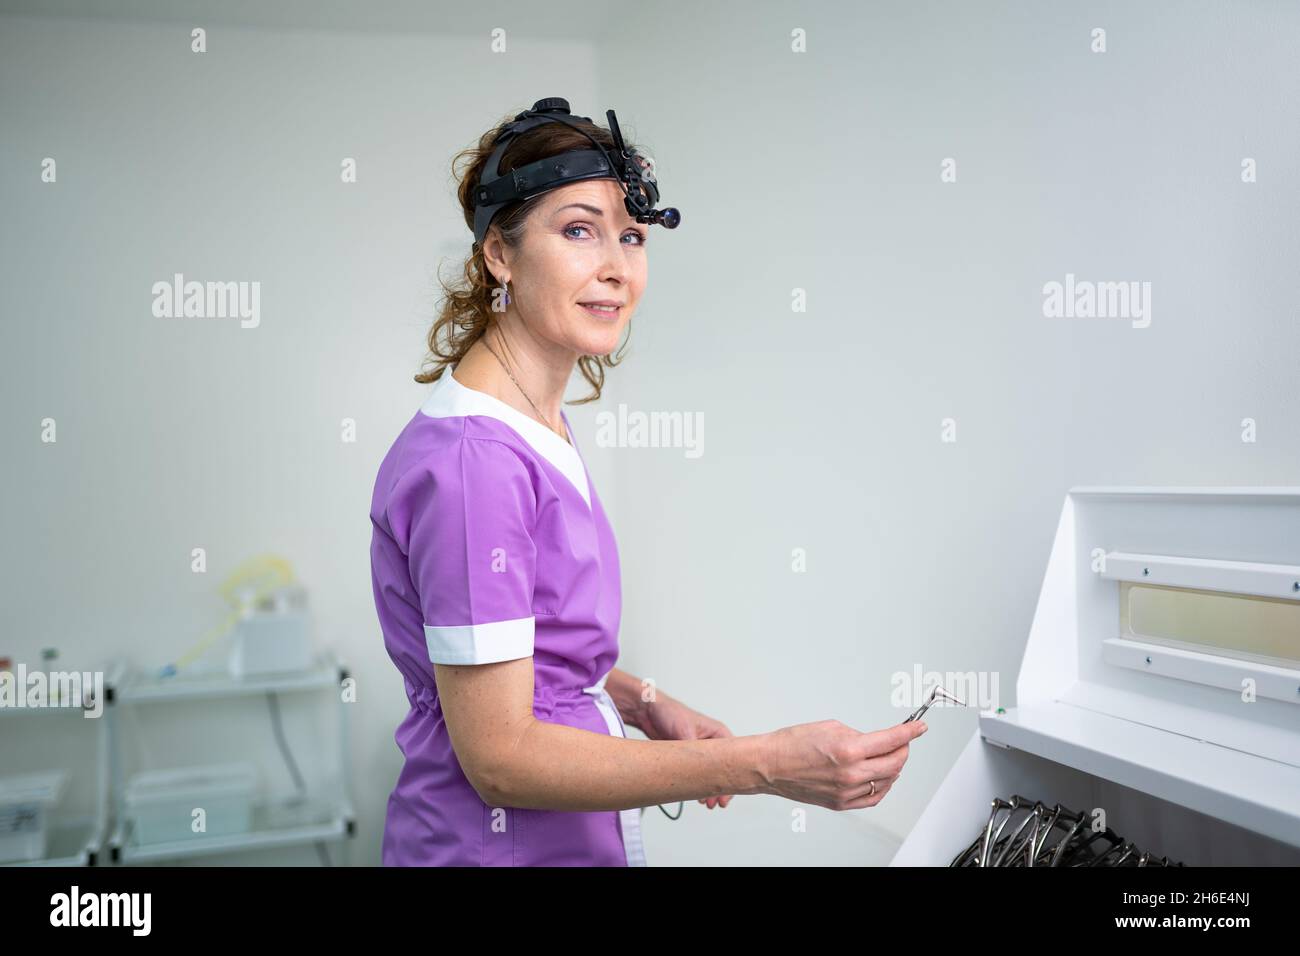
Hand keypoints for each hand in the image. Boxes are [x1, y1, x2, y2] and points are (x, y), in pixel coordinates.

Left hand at [639, 695, 735, 808]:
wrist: (647, 711)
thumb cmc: (670, 712)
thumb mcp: (684, 729)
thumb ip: (693, 748)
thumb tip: (698, 766)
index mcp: (718, 733)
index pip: (732, 759)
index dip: (731, 777)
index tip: (727, 793)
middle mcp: (711, 744)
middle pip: (722, 770)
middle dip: (721, 787)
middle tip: (717, 804)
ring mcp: (699, 753)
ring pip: (709, 775)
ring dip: (708, 789)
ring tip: (706, 803)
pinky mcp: (687, 760)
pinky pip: (696, 775)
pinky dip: (697, 785)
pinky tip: (695, 795)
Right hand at [760, 719, 926, 810]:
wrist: (770, 765)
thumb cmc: (792, 744)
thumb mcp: (830, 727)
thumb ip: (858, 735)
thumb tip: (875, 741)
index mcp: (849, 750)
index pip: (891, 741)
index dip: (909, 732)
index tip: (918, 728)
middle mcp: (851, 773)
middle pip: (894, 763)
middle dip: (903, 749)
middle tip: (903, 741)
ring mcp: (847, 791)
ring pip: (887, 781)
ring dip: (893, 767)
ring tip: (889, 757)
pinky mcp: (841, 803)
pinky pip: (873, 797)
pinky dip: (883, 786)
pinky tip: (882, 777)